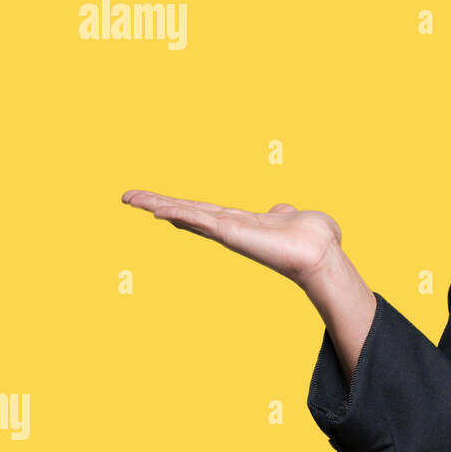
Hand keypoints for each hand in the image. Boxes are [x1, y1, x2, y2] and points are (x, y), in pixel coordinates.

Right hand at [121, 189, 342, 288]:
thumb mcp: (295, 218)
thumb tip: (282, 209)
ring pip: (187, 215)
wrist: (323, 254)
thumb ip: (283, 213)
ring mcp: (229, 232)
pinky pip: (201, 221)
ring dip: (157, 205)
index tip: (158, 203)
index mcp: (242, 223)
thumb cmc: (315, 240)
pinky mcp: (233, 234)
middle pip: (187, 213)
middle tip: (127, 197)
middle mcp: (230, 229)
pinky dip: (179, 214)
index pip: (205, 212)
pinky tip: (158, 210)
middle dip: (157, 204)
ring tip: (130, 198)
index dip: (181, 207)